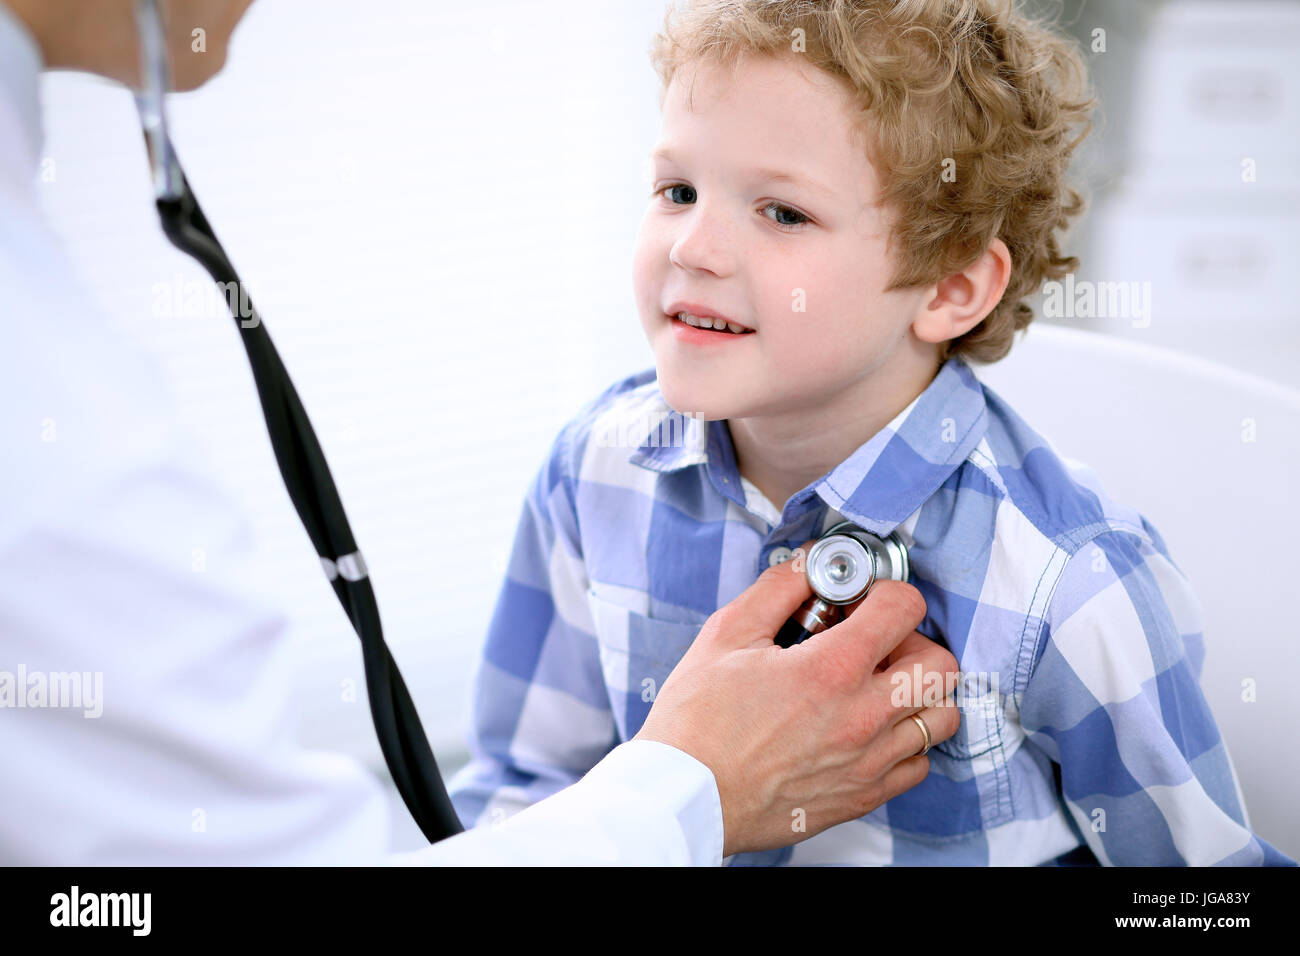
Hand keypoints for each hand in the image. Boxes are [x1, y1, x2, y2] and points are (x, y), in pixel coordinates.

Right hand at [634, 540, 959, 856]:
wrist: (685, 798)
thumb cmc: (697, 721)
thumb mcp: (727, 634)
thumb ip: (778, 589)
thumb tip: (810, 563)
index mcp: (830, 670)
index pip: (904, 608)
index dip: (885, 592)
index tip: (861, 601)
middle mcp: (862, 717)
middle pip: (940, 665)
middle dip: (913, 640)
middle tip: (875, 642)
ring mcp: (868, 761)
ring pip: (941, 717)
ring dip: (918, 691)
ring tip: (879, 686)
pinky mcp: (862, 796)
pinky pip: (919, 763)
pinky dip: (906, 740)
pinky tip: (869, 728)